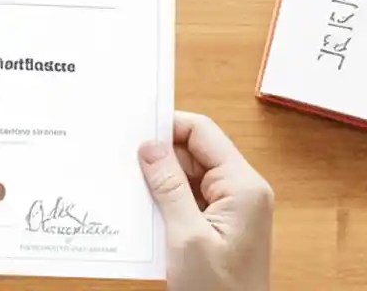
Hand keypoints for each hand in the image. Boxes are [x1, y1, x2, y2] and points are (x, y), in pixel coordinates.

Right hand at [139, 111, 273, 290]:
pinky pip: (189, 199)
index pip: (203, 133)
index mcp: (244, 187)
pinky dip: (166, 201)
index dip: (168, 127)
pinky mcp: (220, 226)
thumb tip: (150, 146)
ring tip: (131, 190)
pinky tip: (145, 211)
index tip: (133, 131)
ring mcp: (232, 209)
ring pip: (188, 176)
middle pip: (195, 152)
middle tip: (123, 164)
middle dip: (160, 157)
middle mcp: (242, 192)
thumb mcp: (186, 238)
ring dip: (160, 182)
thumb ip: (168, 187)